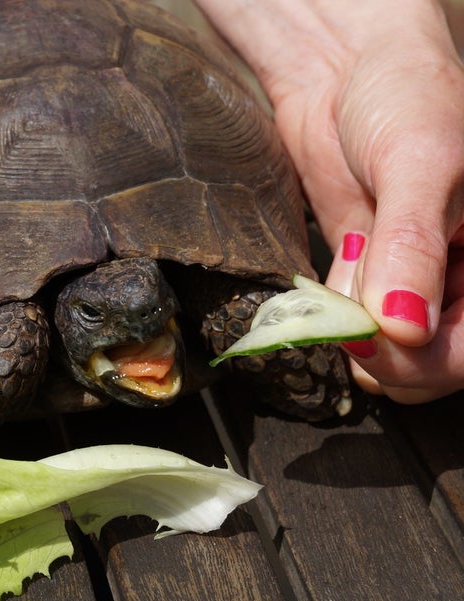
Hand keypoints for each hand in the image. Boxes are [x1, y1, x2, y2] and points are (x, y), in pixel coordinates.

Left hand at [195, 0, 463, 402]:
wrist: (343, 71)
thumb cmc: (408, 96)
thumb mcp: (422, 164)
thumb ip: (414, 245)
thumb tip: (404, 327)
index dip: (433, 360)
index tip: (382, 341)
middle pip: (438, 363)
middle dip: (393, 359)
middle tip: (352, 332)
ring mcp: (419, 280)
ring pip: (394, 351)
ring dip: (358, 340)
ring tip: (344, 295)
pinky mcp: (371, 273)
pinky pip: (356, 321)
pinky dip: (336, 320)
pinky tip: (329, 295)